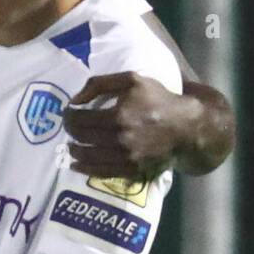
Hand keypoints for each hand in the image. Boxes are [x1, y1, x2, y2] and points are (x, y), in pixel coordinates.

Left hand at [64, 72, 200, 178]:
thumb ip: (99, 84)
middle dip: (71, 132)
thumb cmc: (157, 99)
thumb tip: (74, 100)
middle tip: (69, 128)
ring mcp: (126, 157)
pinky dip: (85, 169)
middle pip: (83, 137)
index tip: (67, 113)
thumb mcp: (131, 80)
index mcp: (119, 115)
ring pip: (89, 157)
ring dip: (75, 152)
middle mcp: (121, 139)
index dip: (69, 116)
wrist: (185, 126)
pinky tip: (76, 165)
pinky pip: (102, 172)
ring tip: (71, 147)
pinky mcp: (132, 170)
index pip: (81, 119)